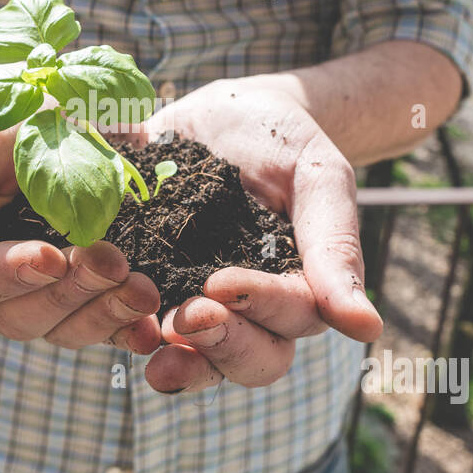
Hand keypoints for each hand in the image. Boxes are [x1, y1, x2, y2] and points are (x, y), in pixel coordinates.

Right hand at [0, 128, 162, 352]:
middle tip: (111, 262)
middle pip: (25, 315)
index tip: (49, 258)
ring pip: (67, 329)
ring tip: (142, 290)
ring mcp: (42, 304)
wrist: (29, 130)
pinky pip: (105, 329)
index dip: (12, 272)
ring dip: (106, 314)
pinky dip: (129, 331)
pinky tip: (152, 329)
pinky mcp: (85, 304)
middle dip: (72, 290)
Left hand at [136, 80, 382, 392]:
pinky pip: (138, 327)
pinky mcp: (146, 290)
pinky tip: (105, 317)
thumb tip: (367, 329)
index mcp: (298, 290)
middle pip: (246, 359)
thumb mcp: (316, 175)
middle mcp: (248, 313)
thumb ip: (335, 244)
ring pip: (195, 358)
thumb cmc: (280, 141)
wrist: (219, 113)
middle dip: (219, 344)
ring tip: (150, 341)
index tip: (224, 282)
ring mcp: (194, 306)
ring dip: (176, 358)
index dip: (259, 308)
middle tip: (186, 317)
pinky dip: (123, 329)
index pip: (290, 319)